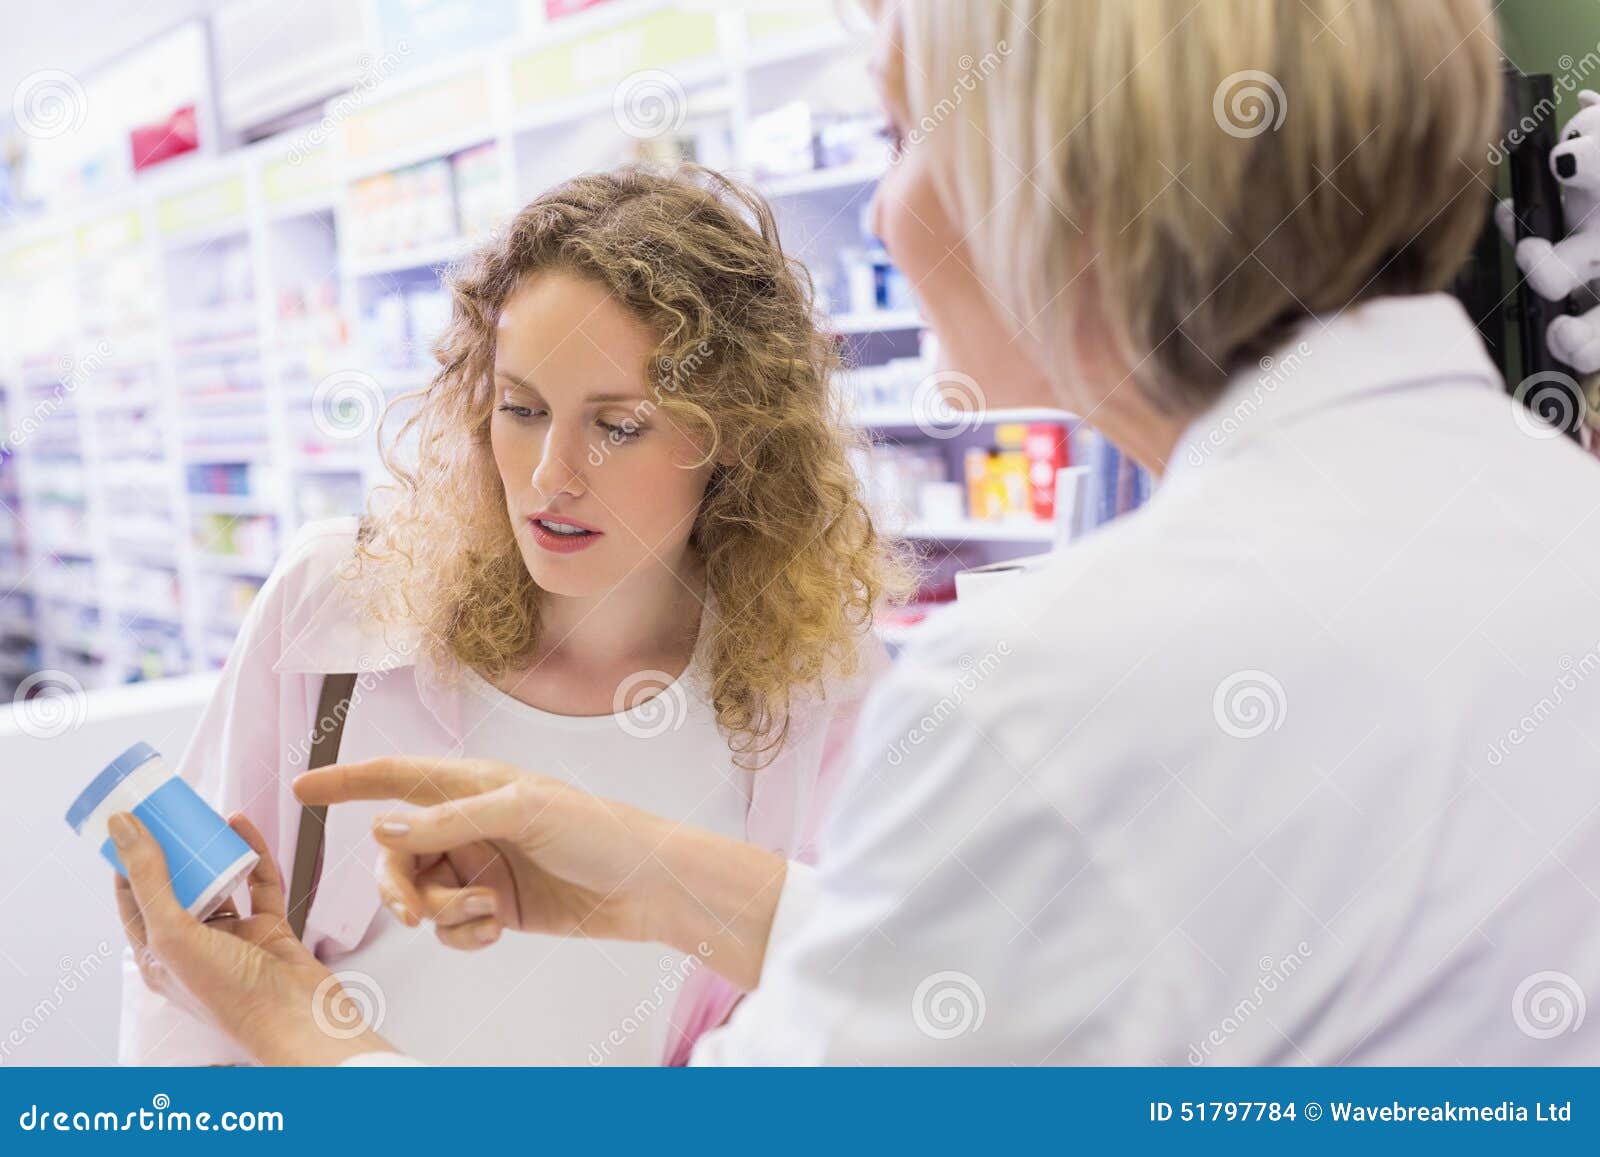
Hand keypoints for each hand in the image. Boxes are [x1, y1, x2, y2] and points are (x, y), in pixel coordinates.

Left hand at [113, 810, 397, 1066]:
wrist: (297, 1018)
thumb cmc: (228, 993)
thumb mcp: (173, 933)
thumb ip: (149, 879)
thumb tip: (122, 827)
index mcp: (159, 957)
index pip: (134, 900)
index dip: (129, 860)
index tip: (131, 821)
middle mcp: (193, 946)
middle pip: (178, 887)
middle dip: (174, 849)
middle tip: (172, 811)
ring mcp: (234, 937)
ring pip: (220, 883)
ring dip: (213, 850)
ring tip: (206, 815)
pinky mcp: (270, 928)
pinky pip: (260, 883)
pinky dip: (253, 854)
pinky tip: (243, 828)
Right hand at [293, 756, 787, 989]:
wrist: (647, 886)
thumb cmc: (597, 830)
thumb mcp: (524, 812)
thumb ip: (450, 822)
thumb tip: (382, 830)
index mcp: (472, 785)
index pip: (395, 777)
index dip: (347, 782)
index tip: (299, 788)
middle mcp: (469, 825)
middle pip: (395, 855)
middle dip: (396, 885)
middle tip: (410, 911)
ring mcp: (479, 867)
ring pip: (419, 896)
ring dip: (441, 911)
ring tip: (487, 910)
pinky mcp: (494, 907)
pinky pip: (448, 928)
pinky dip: (462, 933)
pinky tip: (496, 928)